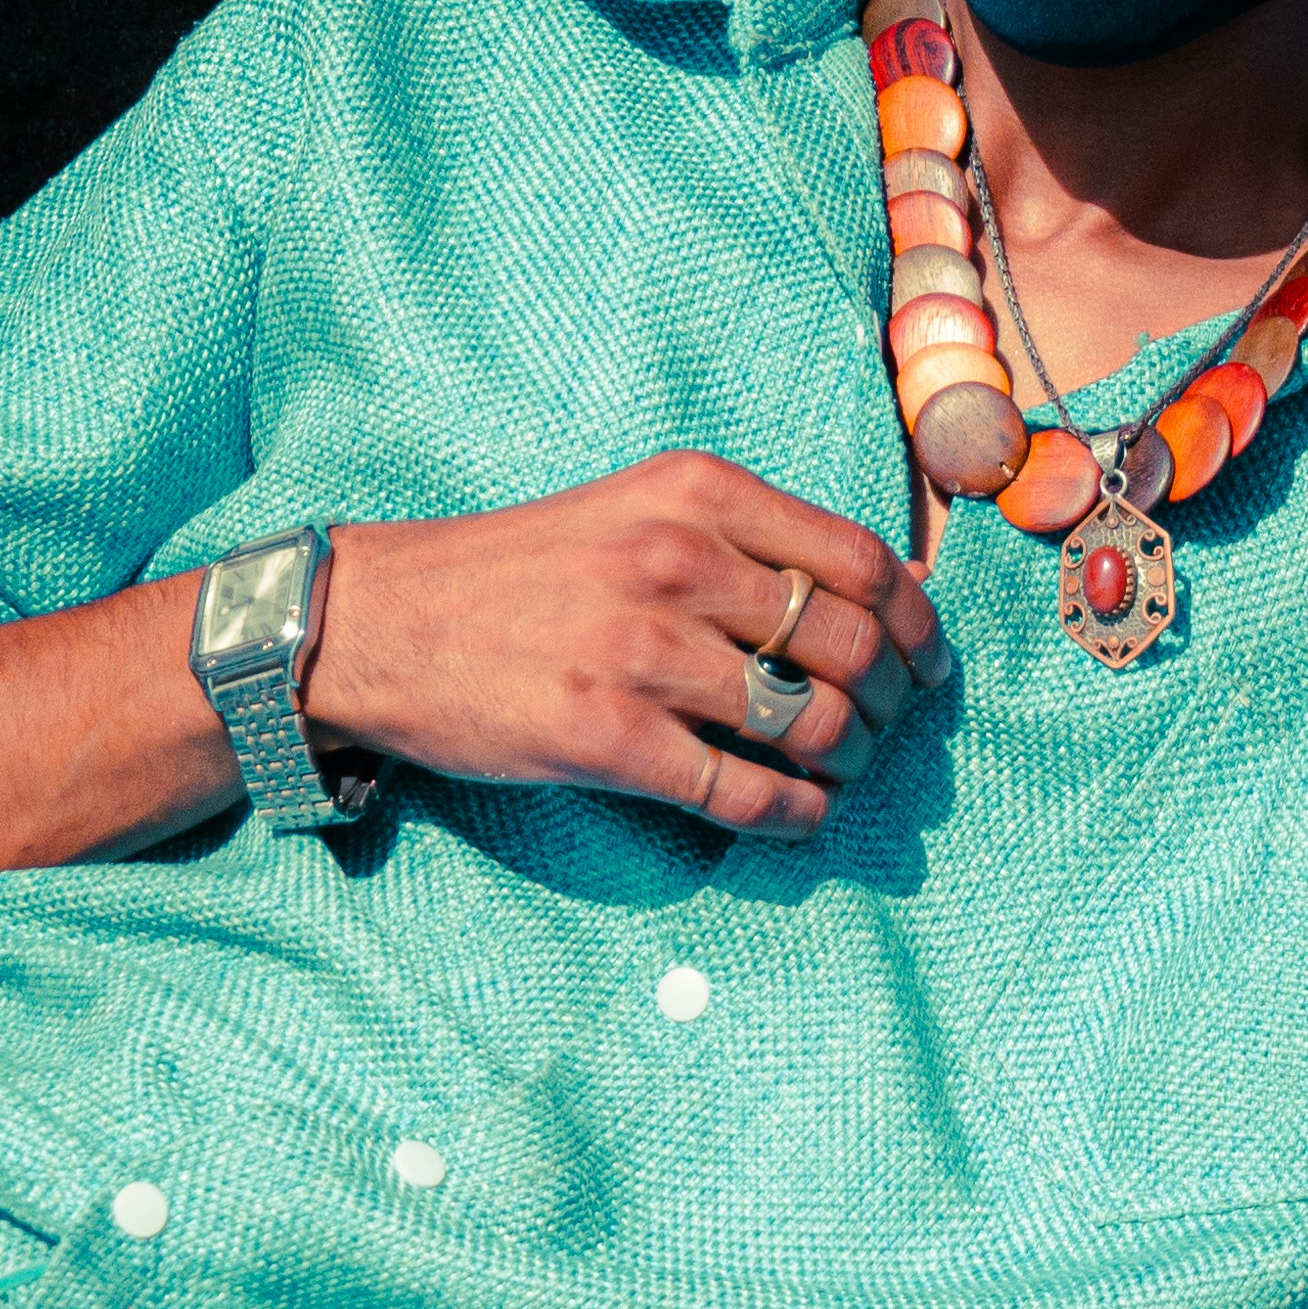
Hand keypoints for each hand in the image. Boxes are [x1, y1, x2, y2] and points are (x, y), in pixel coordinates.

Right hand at [299, 451, 950, 840]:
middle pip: (850, 644)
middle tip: (886, 728)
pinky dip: (795, 814)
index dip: (917, 623)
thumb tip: (876, 594)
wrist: (379, 621)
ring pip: (810, 720)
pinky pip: (744, 791)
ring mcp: (642, 652)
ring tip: (839, 770)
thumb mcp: (635, 507)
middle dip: (892, 700)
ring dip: (849, 760)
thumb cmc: (519, 570)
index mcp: (696, 493)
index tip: (928, 662)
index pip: (861, 559)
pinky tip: (797, 815)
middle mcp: (677, 561)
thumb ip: (742, 537)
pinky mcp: (607, 737)